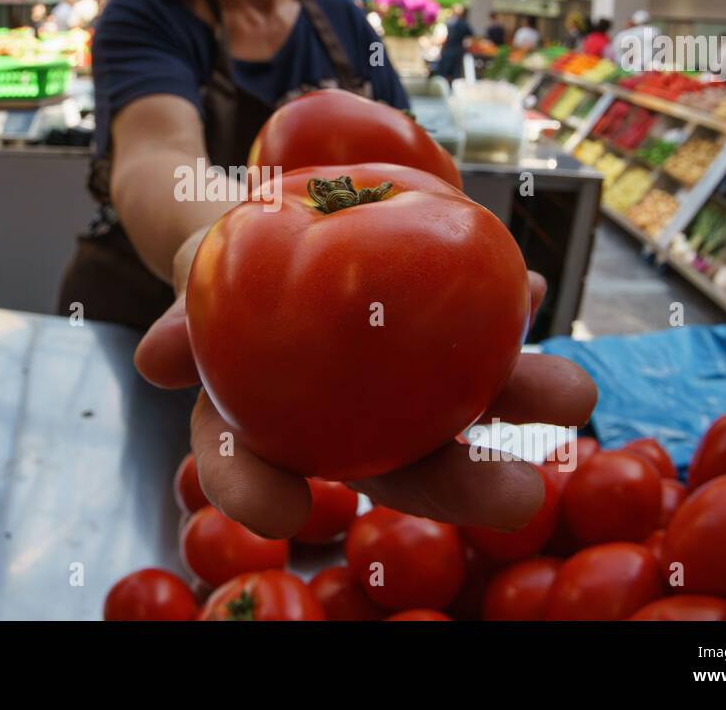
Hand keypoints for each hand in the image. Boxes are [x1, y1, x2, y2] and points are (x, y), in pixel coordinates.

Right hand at [134, 270, 596, 538]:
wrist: (275, 207)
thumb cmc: (232, 251)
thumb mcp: (201, 265)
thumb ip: (183, 310)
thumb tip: (154, 362)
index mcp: (266, 414)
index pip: (251, 467)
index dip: (264, 498)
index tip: (292, 519)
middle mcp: (342, 415)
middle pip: (390, 462)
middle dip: (457, 482)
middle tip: (517, 496)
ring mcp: (400, 374)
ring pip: (458, 401)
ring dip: (519, 398)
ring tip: (571, 394)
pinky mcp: (443, 327)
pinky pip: (478, 318)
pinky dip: (505, 303)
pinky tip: (527, 290)